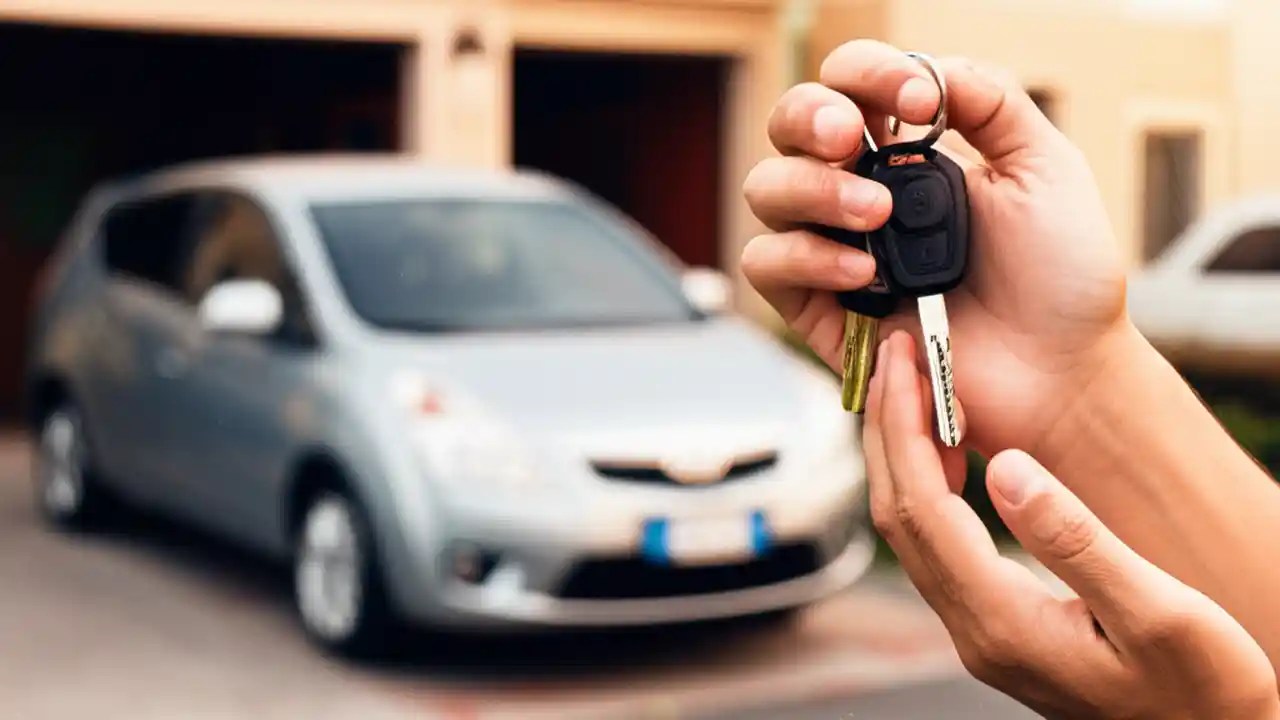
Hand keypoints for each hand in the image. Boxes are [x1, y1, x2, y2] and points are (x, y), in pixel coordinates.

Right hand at [740, 39, 1133, 455]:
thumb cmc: (1061, 276)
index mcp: (908, 151)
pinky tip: (864, 274)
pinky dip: (805, 258)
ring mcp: (834, 249)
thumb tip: (929, 67)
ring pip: (766, 190)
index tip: (919, 100)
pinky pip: (767, 265)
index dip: (869, 74)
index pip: (852, 85)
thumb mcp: (1044, 167)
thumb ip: (990, 102)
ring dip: (814, 190)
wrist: (1061, 367)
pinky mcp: (820, 310)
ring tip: (876, 217)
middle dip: (812, 117)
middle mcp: (860, 192)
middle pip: (788, 125)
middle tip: (852, 139)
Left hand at [864, 330, 1279, 719]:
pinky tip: (947, 451)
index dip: (903, 430)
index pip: (920, 510)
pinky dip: (930, 485)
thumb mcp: (1160, 613)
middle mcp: (974, 629)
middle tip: (891, 356)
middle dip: (887, 430)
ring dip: (903, 455)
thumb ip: (1077, 541)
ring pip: (912, 529)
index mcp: (1001, 621)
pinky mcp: (997, 625)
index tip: (901, 362)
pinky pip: (938, 542)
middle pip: (898, 516)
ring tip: (911, 387)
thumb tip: (1004, 467)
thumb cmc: (1202, 690)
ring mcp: (980, 631)